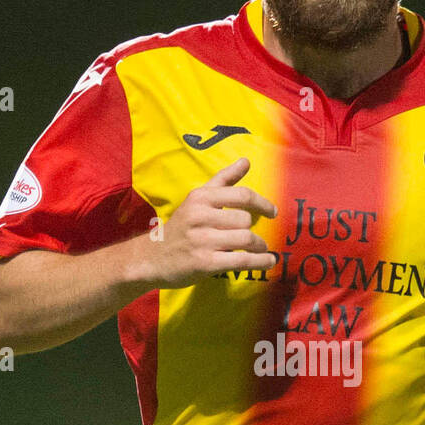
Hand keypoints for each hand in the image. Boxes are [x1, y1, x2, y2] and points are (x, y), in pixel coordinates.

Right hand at [124, 157, 277, 289]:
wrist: (152, 257)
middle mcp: (200, 216)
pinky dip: (260, 262)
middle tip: (255, 238)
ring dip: (260, 247)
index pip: (241, 195)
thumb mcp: (197, 199)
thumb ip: (223, 180)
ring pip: (245, 239)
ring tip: (262, 250)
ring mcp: (202, 240)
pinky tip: (268, 262)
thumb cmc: (181, 227)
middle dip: (254, 229)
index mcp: (201, 198)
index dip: (262, 203)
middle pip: (245, 220)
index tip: (272, 212)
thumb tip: (246, 161)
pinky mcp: (205, 263)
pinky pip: (241, 261)